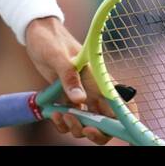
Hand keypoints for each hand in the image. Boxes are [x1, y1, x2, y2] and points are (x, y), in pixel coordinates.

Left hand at [23, 16, 113, 143]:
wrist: (36, 33)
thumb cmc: (50, 39)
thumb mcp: (57, 55)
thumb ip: (68, 76)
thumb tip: (79, 99)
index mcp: (98, 79)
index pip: (121, 102)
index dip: (128, 120)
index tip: (121, 133)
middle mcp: (93, 91)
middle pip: (106, 122)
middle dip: (98, 133)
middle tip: (85, 129)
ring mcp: (80, 97)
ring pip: (87, 124)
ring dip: (76, 128)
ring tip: (62, 116)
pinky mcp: (65, 99)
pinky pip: (69, 120)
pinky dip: (62, 124)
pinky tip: (54, 114)